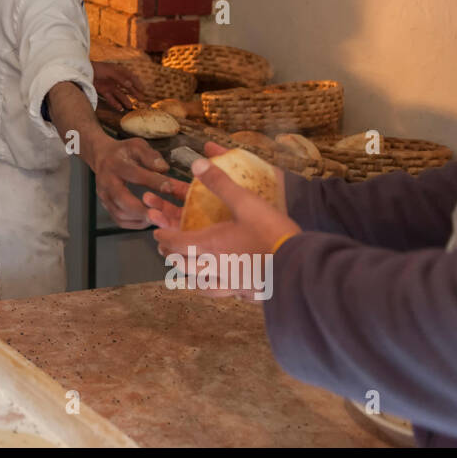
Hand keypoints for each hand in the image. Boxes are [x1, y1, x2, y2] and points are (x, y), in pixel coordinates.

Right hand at [91, 137, 172, 227]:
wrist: (102, 157)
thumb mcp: (137, 146)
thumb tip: (163, 169)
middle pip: (122, 199)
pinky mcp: (105, 205)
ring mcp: (104, 195)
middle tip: (160, 215)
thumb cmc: (124, 152)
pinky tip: (148, 221)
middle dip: (141, 209)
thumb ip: (150, 156)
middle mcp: (106, 181)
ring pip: (120, 213)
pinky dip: (134, 224)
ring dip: (139, 219)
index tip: (170, 188)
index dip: (153, 181)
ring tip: (157, 219)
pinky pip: (119, 220)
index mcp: (115, 164)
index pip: (134, 174)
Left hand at [92, 61, 144, 111]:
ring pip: (119, 94)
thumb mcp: (110, 71)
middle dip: (134, 93)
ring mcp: (109, 85)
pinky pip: (111, 98)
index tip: (143, 90)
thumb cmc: (97, 68)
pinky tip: (120, 108)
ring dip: (125, 100)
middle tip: (141, 99)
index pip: (130, 77)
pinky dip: (115, 103)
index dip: (137, 83)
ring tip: (130, 107)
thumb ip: (120, 78)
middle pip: (127, 87)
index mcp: (118, 71)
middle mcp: (115, 79)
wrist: (83, 72)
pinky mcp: (103, 91)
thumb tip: (130, 85)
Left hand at [151, 153, 300, 299]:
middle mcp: (214, 268)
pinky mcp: (247, 294)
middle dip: (172, 255)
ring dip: (190, 276)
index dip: (164, 236)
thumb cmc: (271, 234)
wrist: (299, 270)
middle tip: (166, 249)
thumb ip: (221, 183)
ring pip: (201, 284)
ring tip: (189, 272)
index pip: (177, 242)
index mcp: (209, 246)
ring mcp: (231, 285)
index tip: (157, 232)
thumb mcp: (246, 203)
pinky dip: (215, 289)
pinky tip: (223, 287)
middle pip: (184, 265)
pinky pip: (224, 293)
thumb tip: (196, 163)